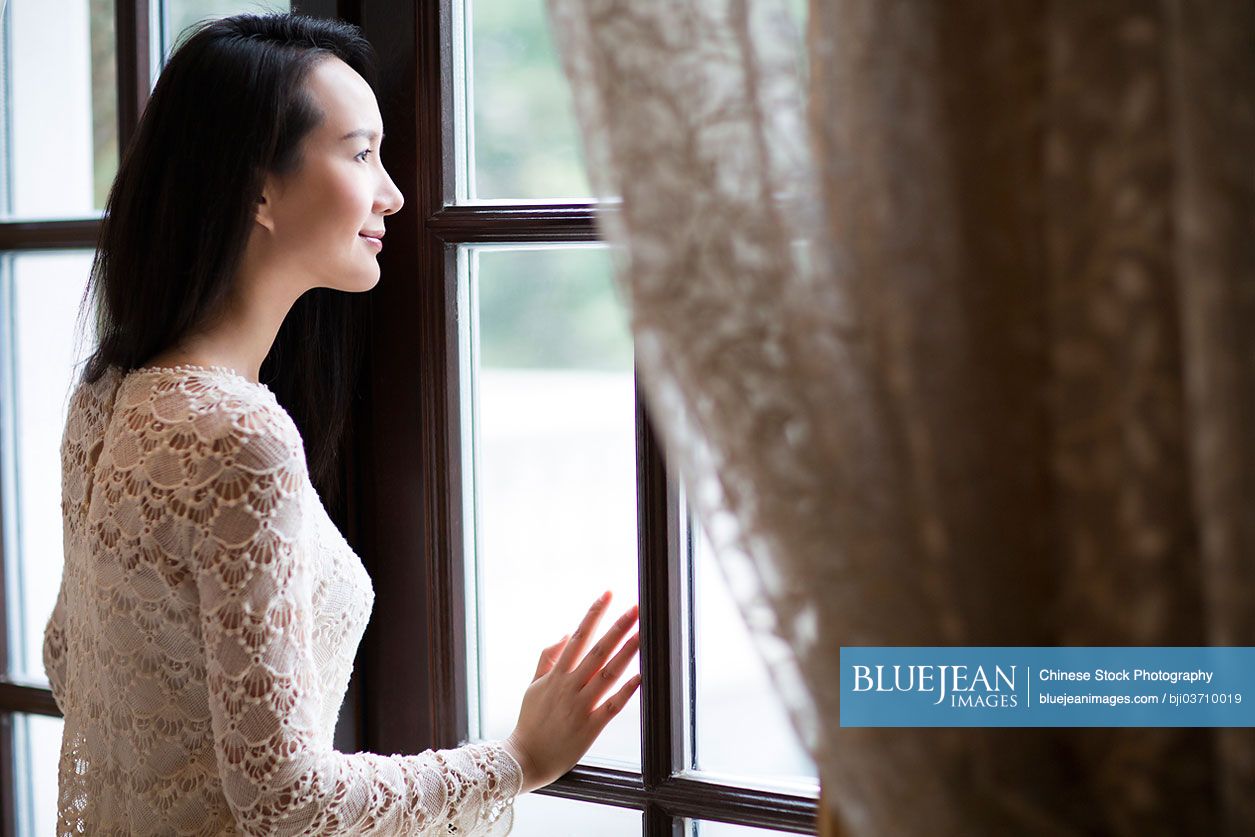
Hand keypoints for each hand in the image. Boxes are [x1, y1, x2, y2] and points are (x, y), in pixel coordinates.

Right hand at [504, 590, 640, 793]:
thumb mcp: (532, 686)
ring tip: (643, 634)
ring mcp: (580, 706)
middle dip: (618, 627)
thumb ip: (547, 659)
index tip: (608, 593)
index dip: (594, 613)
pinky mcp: (590, 727)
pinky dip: (626, 690)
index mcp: (556, 674)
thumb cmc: (530, 722)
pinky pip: (612, 706)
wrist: (524, 759)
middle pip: (597, 650)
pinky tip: (641, 676)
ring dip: (626, 652)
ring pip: (607, 673)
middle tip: (637, 607)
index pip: (578, 636)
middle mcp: (569, 686)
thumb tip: (565, 634)